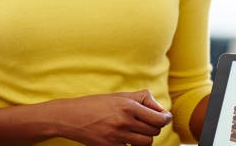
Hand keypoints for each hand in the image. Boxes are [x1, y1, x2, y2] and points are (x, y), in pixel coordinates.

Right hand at [47, 90, 172, 145]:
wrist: (70, 116)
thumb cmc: (94, 104)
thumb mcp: (117, 96)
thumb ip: (141, 98)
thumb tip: (160, 108)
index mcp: (127, 106)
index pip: (159, 118)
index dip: (165, 119)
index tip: (164, 118)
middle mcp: (124, 121)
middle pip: (154, 131)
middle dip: (153, 127)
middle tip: (145, 123)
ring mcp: (118, 137)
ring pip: (146, 143)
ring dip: (144, 138)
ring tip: (135, 131)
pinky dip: (131, 145)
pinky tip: (124, 138)